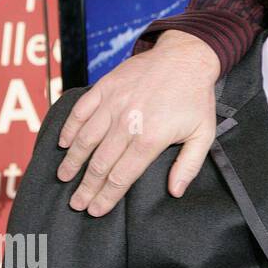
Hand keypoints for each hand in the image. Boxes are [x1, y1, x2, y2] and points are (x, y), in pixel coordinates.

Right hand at [56, 30, 220, 215]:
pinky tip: (63, 144)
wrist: (185, 57)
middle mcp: (127, 122)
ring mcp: (113, 103)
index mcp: (150, 138)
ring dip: (72, 162)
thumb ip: (188, 166)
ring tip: (64, 178)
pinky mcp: (105, 87)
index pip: (122, 176)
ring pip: (85, 139)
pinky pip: (81, 111)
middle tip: (76, 204)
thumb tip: (175, 192)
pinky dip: (70, 128)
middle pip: (100, 163)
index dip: (106, 196)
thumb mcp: (203, 135)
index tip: (95, 211)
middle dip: (86, 187)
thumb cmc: (195, 99)